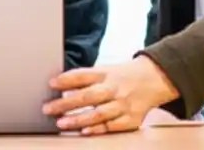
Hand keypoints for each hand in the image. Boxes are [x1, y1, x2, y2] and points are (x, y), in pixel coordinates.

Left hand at [41, 56, 179, 135]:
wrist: (155, 79)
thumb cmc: (124, 76)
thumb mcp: (105, 70)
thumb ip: (85, 79)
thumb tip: (59, 85)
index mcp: (106, 73)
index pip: (83, 75)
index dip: (66, 79)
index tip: (51, 84)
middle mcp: (114, 88)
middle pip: (87, 96)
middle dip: (65, 103)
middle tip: (48, 108)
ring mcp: (123, 104)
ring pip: (98, 114)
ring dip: (78, 120)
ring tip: (61, 123)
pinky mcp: (131, 119)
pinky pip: (112, 126)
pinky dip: (98, 129)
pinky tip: (84, 132)